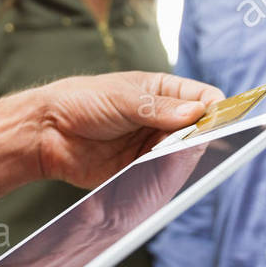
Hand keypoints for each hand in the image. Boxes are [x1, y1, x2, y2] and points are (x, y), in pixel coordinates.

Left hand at [31, 72, 222, 187]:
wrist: (45, 132)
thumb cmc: (81, 102)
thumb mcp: (123, 99)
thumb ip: (159, 108)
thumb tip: (198, 112)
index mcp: (162, 91)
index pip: (203, 98)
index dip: (217, 108)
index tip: (220, 119)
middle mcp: (162, 119)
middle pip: (198, 129)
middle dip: (202, 136)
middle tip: (199, 142)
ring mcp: (151, 145)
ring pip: (183, 154)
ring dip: (184, 157)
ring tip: (178, 156)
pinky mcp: (138, 169)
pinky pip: (161, 174)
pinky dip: (166, 174)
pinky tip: (165, 172)